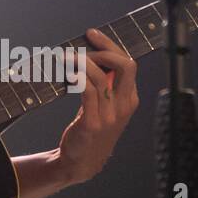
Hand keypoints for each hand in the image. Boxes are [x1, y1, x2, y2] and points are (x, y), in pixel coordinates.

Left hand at [55, 28, 139, 184]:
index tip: (93, 35)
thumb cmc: (92, 131)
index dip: (111, 46)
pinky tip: (67, 74)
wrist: (81, 162)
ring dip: (83, 62)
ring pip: (102, 77)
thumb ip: (106, 85)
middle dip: (103, 50)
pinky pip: (87, 92)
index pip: (128, 64)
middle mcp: (124, 106)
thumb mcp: (106, 107)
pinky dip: (77, 78)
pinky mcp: (92, 124)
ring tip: (67, 58)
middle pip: (125, 66)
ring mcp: (110, 116)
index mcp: (130, 100)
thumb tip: (91, 56)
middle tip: (82, 49)